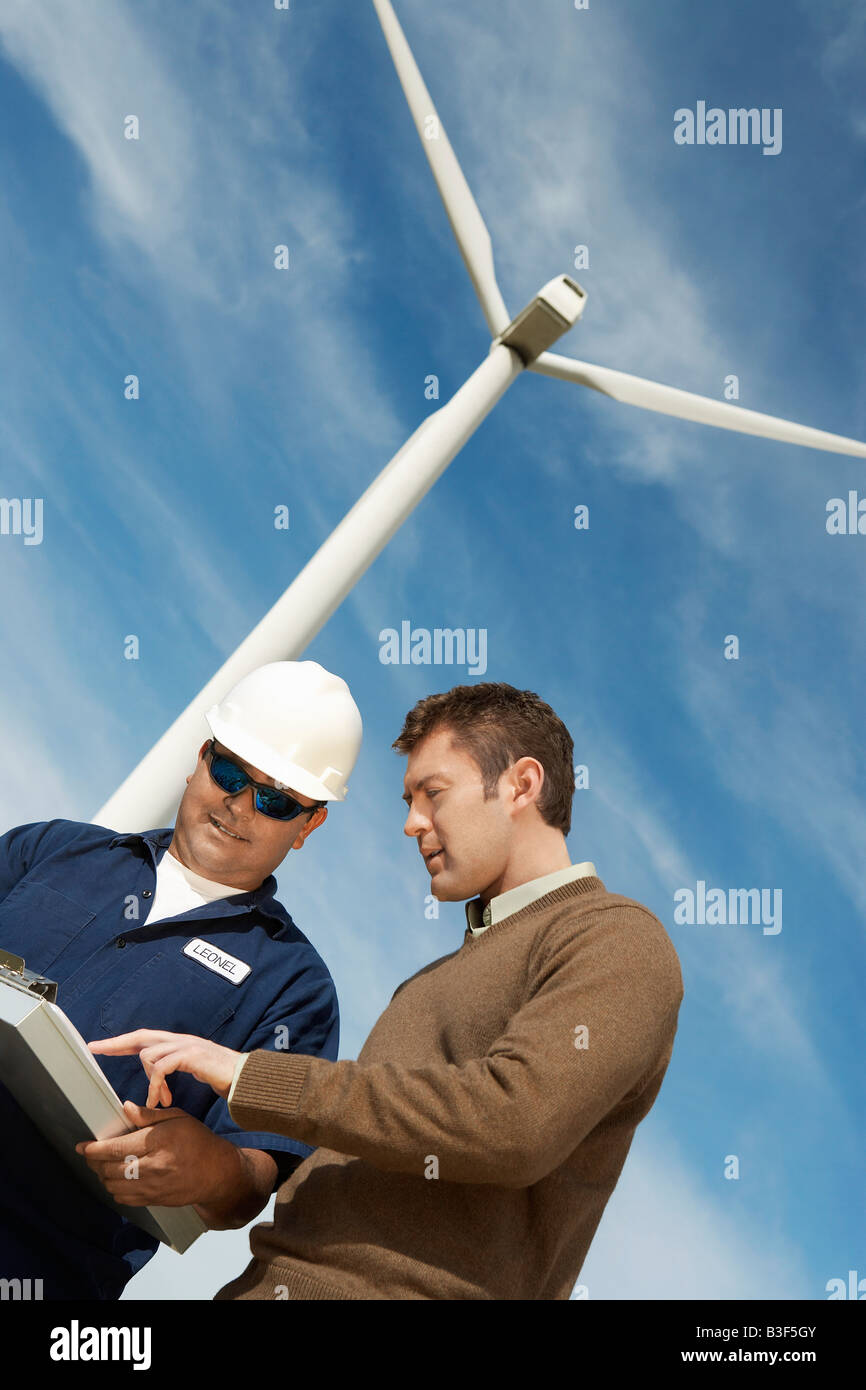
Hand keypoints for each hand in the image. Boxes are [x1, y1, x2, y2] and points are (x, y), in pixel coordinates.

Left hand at [74, 1102, 244, 1207]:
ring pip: (114, 1186)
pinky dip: (115, 1190)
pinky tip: (118, 1180)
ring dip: (103, 1177)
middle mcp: (154, 1166)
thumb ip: (149, 1115)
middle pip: (110, 1169)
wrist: (218, 1173)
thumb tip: (126, 1109)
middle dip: (95, 1162)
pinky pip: (125, 1199)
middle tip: (91, 1155)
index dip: (94, 1149)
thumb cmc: (198, 1141)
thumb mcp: (178, 1118)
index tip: (83, 1146)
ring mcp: (153, 1187)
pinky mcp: (154, 1200)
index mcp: (159, 1142)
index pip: (117, 1148)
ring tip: (103, 1166)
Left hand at [88, 1029, 240, 1106]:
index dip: (122, 1041)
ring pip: (150, 1053)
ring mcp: (186, 1045)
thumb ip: (173, 1072)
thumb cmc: (223, 1078)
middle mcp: (180, 1040)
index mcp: (178, 1044)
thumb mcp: (192, 1073)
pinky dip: (157, 1086)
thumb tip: (154, 1080)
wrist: (247, 1079)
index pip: (144, 1037)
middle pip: (141, 1036)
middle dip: (117, 1043)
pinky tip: (161, 1101)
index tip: (99, 1045)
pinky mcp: (192, 1055)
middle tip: (96, 1048)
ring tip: (159, 1102)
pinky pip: (162, 1067)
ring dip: (150, 1081)